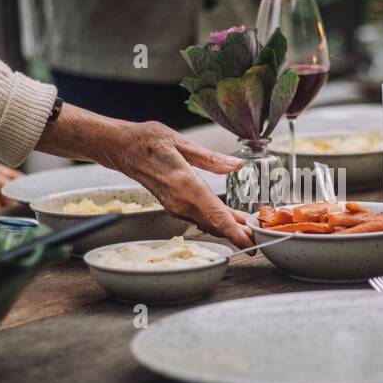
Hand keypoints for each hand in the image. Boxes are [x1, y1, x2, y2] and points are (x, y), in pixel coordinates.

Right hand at [59, 113, 252, 248]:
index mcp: (185, 184)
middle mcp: (180, 201)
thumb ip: (210, 158)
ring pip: (207, 223)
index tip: (250, 241)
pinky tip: (230, 219)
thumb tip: (236, 165)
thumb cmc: (148, 141)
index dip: (235, 229)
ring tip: (251, 230)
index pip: (215, 213)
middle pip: (214, 224)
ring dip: (228, 228)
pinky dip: (216, 221)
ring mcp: (175, 206)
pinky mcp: (173, 206)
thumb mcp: (181, 142)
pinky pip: (199, 218)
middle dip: (238, 233)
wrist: (122, 149)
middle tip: (260, 238)